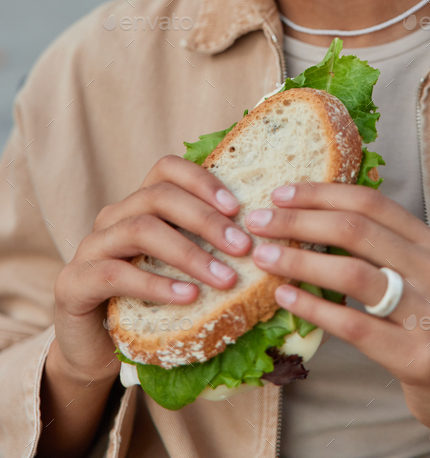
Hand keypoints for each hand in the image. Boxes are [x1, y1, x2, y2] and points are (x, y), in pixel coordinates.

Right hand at [52, 155, 252, 383]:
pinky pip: (117, 274)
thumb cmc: (148, 304)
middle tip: (242, 247)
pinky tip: (187, 297)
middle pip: (158, 195)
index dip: (202, 181)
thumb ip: (207, 248)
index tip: (238, 207)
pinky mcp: (75, 282)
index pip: (167, 168)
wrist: (94, 349)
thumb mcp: (180, 270)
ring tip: (224, 278)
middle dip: (205, 219)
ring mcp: (91, 247)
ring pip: (141, 229)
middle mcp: (113, 217)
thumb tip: (265, 238)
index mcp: (138, 204)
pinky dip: (156, 284)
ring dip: (188, 252)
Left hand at [246, 181, 429, 454]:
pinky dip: (314, 308)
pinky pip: (354, 326)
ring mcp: (429, 314)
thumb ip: (378, 245)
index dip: (321, 193)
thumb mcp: (416, 272)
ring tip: (265, 257)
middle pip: (356, 230)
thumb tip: (309, 215)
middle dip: (300, 221)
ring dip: (300, 262)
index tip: (280, 193)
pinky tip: (286, 297)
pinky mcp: (417, 355)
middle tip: (260, 222)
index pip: (370, 202)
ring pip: (353, 274)